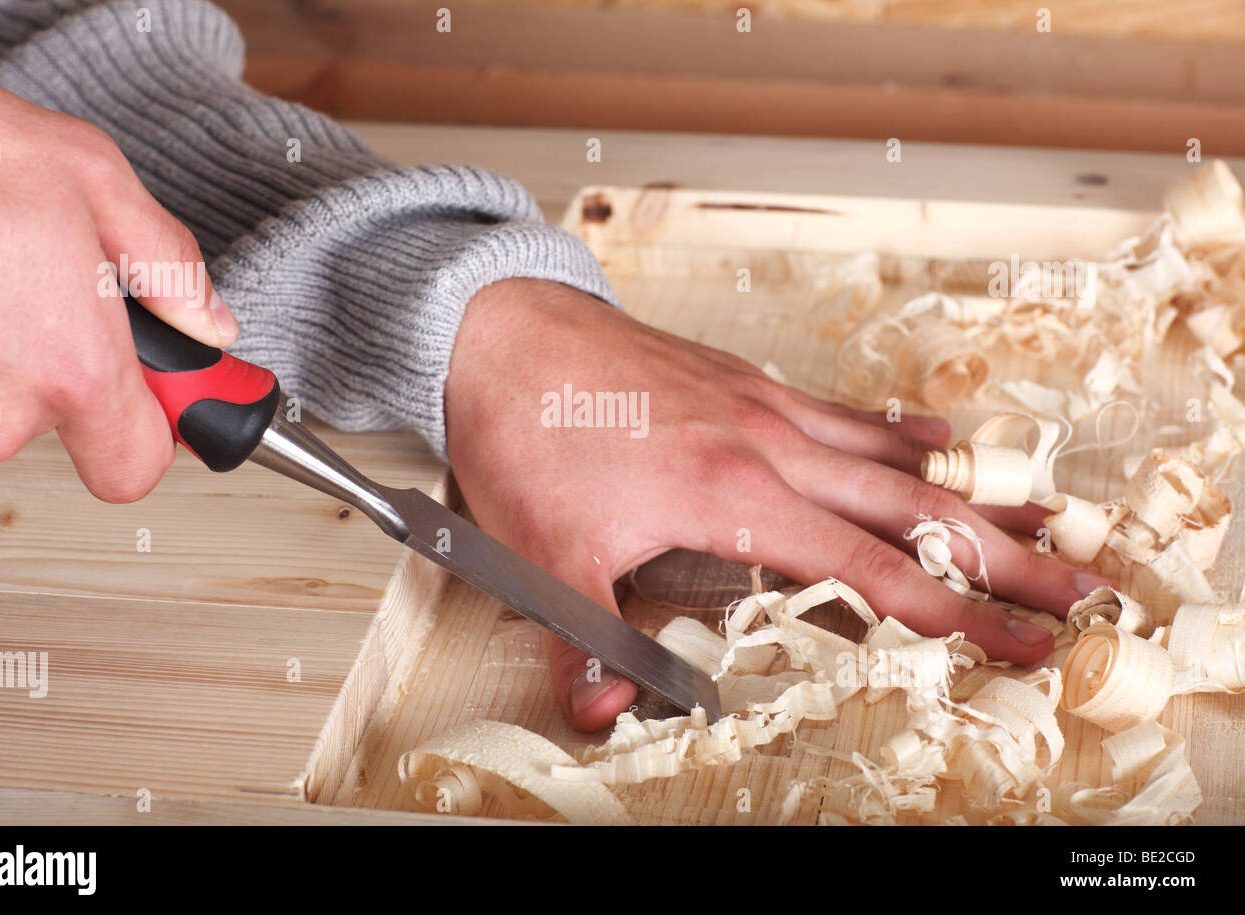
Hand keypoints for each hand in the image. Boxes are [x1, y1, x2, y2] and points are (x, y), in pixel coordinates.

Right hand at [0, 68, 236, 500]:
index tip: (152, 395)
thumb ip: (168, 266)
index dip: (146, 432)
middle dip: (59, 367)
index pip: (132, 470)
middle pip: (56, 423)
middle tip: (42, 288)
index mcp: (76, 366)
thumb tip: (209, 323)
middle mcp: (1, 406)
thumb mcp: (94, 178)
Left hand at [445, 278, 1110, 730]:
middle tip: (1071, 585)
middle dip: (999, 556)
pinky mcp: (743, 381)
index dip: (950, 613)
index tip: (1016, 640)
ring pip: (888, 457)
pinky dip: (894, 431)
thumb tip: (603, 711)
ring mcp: (762, 406)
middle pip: (909, 509)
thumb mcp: (545, 553)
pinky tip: (932, 440)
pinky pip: (840, 410)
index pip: (867, 568)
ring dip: (967, 492)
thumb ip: (589, 639)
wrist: (501, 329)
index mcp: (734, 495)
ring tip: (1038, 515)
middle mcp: (767, 446)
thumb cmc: (525, 430)